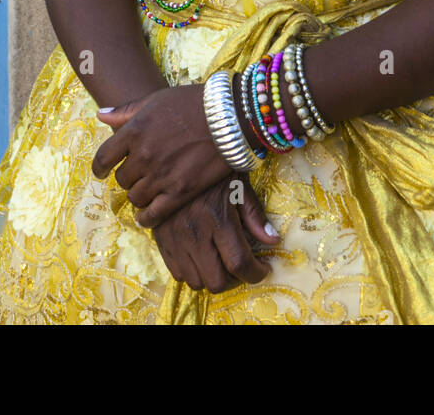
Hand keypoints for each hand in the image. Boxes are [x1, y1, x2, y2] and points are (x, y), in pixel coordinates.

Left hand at [92, 84, 233, 227]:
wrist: (230, 116)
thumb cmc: (192, 103)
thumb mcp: (156, 100)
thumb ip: (126, 111)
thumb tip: (101, 115)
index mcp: (134, 131)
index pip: (103, 158)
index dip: (99, 167)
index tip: (101, 171)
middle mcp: (143, 156)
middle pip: (121, 179)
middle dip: (127, 177)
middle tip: (136, 175)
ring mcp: (161, 175)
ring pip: (135, 197)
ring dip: (138, 195)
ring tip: (146, 190)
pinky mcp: (180, 192)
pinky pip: (153, 215)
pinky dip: (146, 218)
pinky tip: (146, 216)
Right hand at [152, 175, 278, 293]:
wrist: (174, 151)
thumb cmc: (214, 166)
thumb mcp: (239, 184)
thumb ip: (254, 215)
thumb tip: (273, 242)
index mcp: (218, 217)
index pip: (239, 263)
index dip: (255, 274)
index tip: (263, 269)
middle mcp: (195, 232)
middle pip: (217, 281)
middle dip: (235, 280)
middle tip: (241, 266)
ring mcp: (175, 237)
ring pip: (195, 281)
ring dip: (211, 277)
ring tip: (221, 260)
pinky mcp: (160, 238)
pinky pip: (176, 272)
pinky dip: (192, 271)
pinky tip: (201, 255)